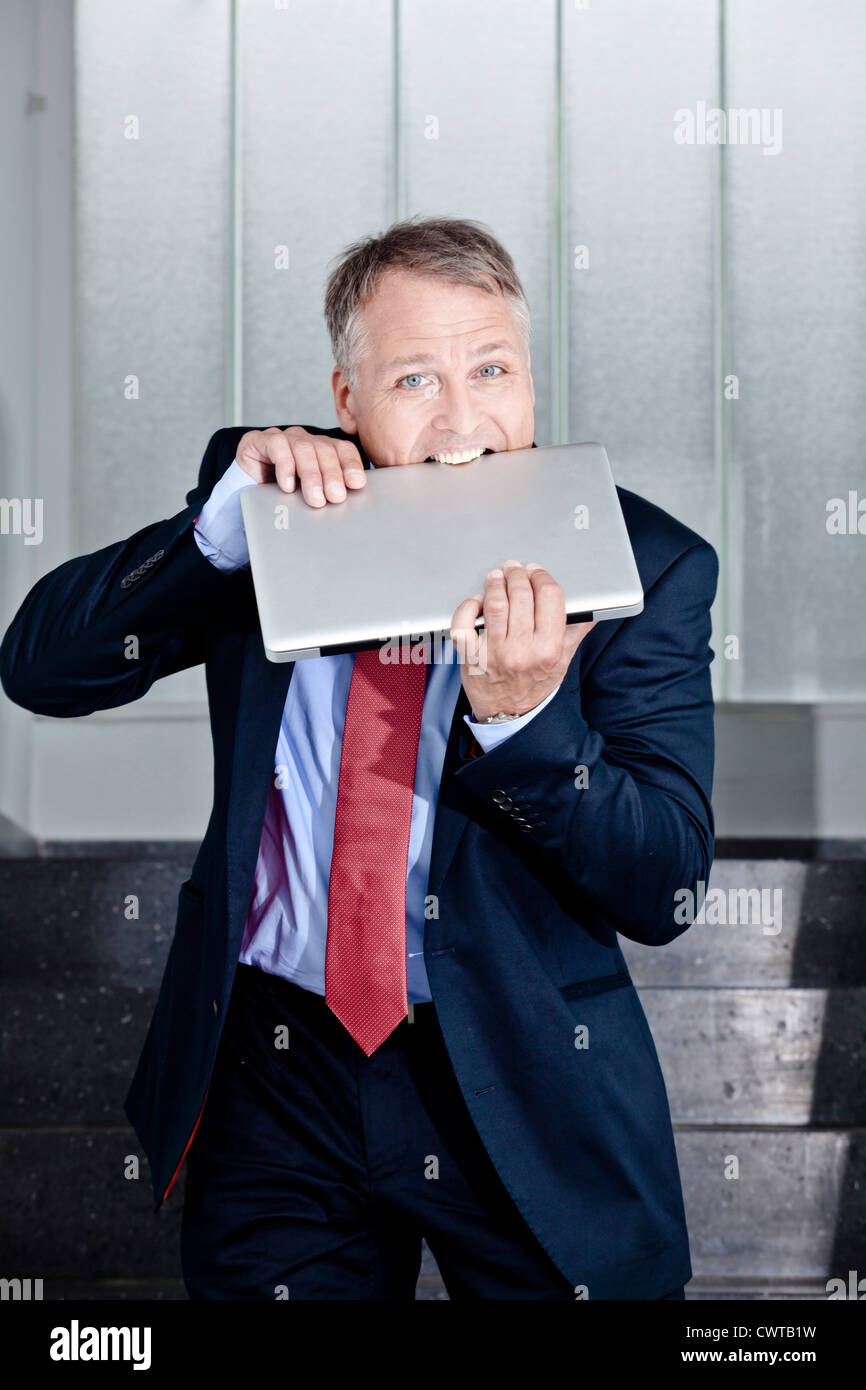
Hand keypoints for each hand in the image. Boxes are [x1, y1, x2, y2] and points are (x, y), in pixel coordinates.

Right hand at [235, 426, 365, 506]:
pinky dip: (285, 466)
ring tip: (315, 499)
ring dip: (311, 475)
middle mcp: (303, 440)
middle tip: (336, 497)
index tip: (357, 484)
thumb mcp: (309, 497)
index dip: (351, 465)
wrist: (241, 501)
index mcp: (320, 450)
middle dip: (332, 475)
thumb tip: (348, 502)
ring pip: (303, 448)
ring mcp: (281, 438)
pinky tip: (287, 486)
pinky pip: (276, 446)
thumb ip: (327, 494)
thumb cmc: (280, 500)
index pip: (342, 450)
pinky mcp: (258, 441)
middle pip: (325, 450)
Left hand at [450, 561, 596, 720]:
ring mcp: (494, 654)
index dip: (542, 577)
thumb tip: (593, 610)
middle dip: (517, 575)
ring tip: (497, 577)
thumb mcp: (563, 660)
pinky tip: (476, 602)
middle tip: (514, 569)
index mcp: (549, 649)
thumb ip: (576, 632)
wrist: (511, 716)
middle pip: (521, 595)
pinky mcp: (471, 657)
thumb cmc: (536, 686)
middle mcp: (522, 650)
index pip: (550, 597)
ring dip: (495, 583)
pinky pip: (463, 624)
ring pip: (494, 604)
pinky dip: (467, 607)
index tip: (536, 572)